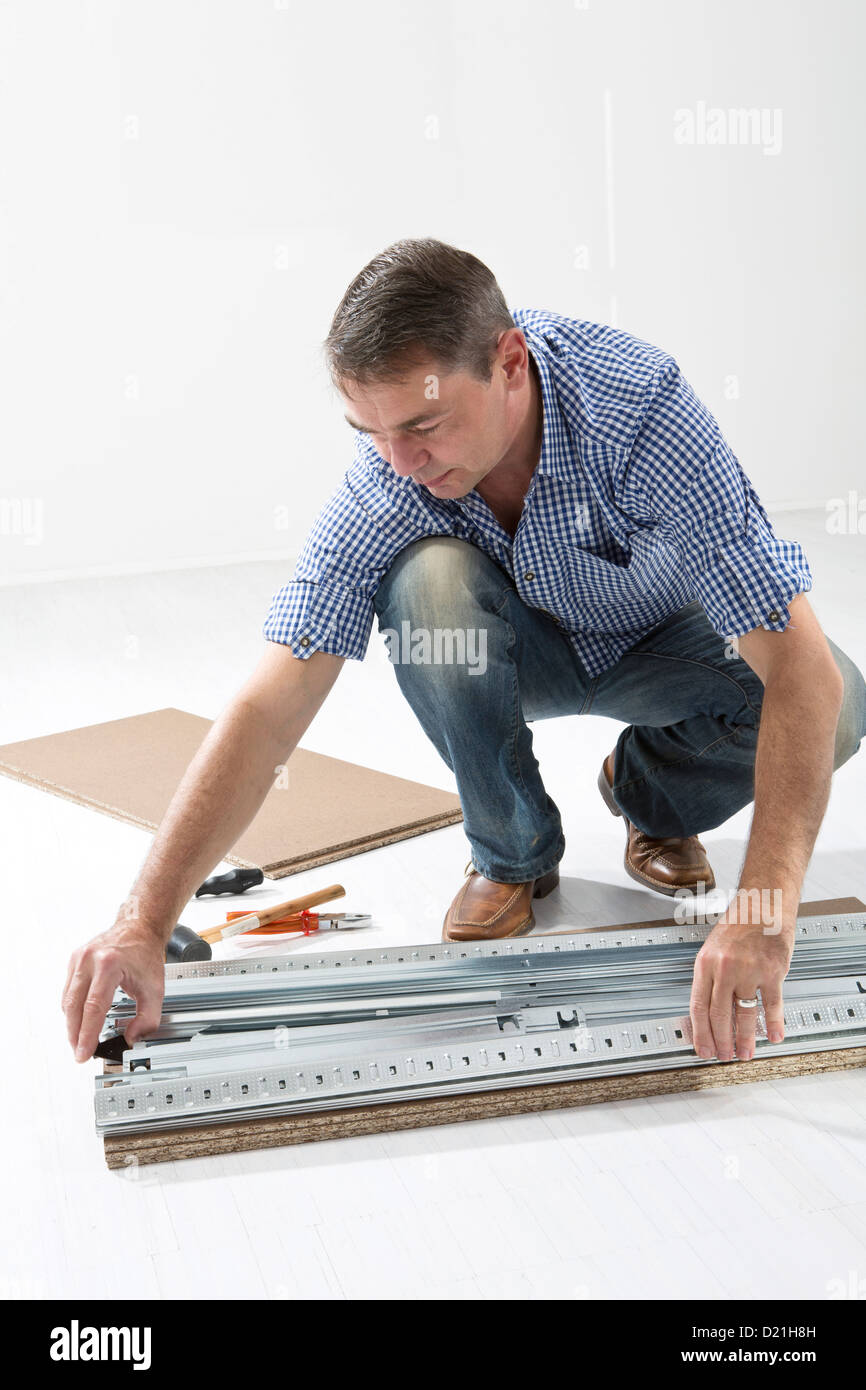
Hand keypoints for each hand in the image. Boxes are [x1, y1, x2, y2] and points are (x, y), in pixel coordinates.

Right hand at [62, 920, 166, 1061]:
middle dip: (75, 1034)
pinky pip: (68, 990)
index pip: (93, 1008)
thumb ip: (148, 1018)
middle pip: (74, 1006)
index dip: (87, 1035)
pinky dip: (72, 1008)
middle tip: (79, 1053)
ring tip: (79, 1040)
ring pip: (67, 1000)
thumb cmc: (145, 954)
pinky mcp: (74, 960)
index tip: (84, 1053)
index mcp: (109, 964)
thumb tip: (132, 1038)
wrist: (139, 928)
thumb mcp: (155, 989)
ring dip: (72, 1023)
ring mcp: (78, 958)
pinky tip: (79, 1020)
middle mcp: (89, 959)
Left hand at [689, 891, 794, 1061]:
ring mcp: (749, 970)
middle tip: (725, 1056)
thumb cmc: (739, 924)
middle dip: (722, 1041)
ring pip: (745, 1014)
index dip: (701, 1033)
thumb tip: (709, 1011)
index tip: (704, 1049)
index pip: (699, 1006)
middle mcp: (725, 968)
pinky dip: (774, 1023)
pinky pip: (772, 1004)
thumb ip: (711, 977)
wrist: (762, 903)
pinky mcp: (773, 970)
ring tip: (745, 1053)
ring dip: (745, 1038)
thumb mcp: (713, 948)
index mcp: (705, 963)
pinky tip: (774, 1036)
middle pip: (720, 1014)